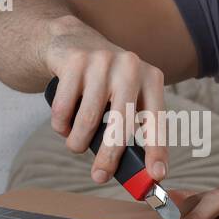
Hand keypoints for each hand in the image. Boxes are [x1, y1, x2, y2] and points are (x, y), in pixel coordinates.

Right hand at [42, 14, 167, 184]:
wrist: (73, 40)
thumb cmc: (106, 81)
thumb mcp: (128, 94)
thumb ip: (134, 126)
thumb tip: (140, 173)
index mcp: (151, 78)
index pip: (157, 120)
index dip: (157, 150)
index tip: (157, 175)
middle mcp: (131, 67)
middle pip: (120, 125)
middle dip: (109, 157)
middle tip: (100, 177)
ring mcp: (102, 62)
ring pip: (88, 121)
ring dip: (77, 142)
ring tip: (75, 145)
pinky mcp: (75, 62)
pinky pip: (64, 109)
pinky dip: (61, 125)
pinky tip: (63, 125)